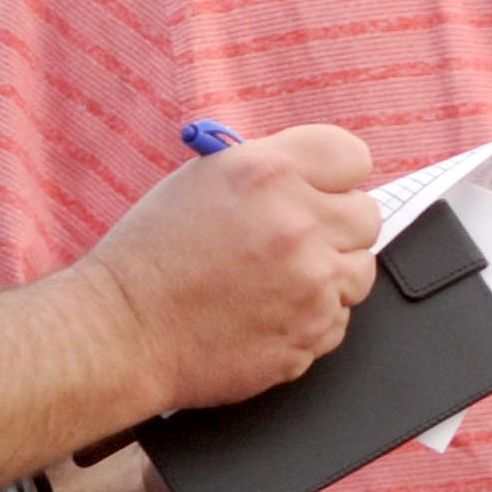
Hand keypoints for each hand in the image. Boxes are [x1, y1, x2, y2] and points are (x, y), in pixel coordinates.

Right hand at [84, 126, 380, 412]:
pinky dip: (312, 318)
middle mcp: (299, 224)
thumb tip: (318, 177)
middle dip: (338, 226)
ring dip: (329, 275)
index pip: (353, 157)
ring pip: (360, 271)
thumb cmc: (151, 255)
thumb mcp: (202, 180)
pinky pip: (339, 319)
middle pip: (368, 215)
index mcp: (269, 173)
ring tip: (276, 281)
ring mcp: (311, 284)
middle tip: (301, 239)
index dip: (336, 175)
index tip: (324, 189)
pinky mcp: (310, 334)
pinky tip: (266, 314)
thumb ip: (268, 170)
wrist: (123, 331)